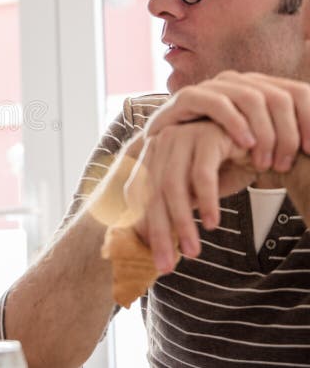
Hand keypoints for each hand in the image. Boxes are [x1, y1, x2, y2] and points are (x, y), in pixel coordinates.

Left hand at [124, 121, 256, 273]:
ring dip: (184, 223)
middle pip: (154, 194)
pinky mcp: (206, 136)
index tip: (155, 258)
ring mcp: (182, 136)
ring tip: (193, 252)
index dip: (144, 228)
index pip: (139, 195)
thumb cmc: (223, 169)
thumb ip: (171, 209)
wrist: (261, 145)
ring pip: (174, 186)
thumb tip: (149, 243)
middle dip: (160, 233)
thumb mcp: (193, 192)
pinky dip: (207, 202)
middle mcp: (161, 142)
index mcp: (151, 154)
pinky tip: (213, 225)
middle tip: (167, 265)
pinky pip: (202, 175)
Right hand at [145, 71, 309, 171]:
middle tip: (284, 164)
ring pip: (252, 98)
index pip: (298, 93)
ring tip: (264, 162)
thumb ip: (282, 140)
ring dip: (264, 132)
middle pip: (279, 97)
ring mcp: (213, 87)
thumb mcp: (256, 148)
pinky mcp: (188, 96)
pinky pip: (217, 102)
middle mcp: (239, 82)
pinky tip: (244, 145)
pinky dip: (235, 123)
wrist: (166, 158)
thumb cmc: (213, 155)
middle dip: (288, 133)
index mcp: (259, 89)